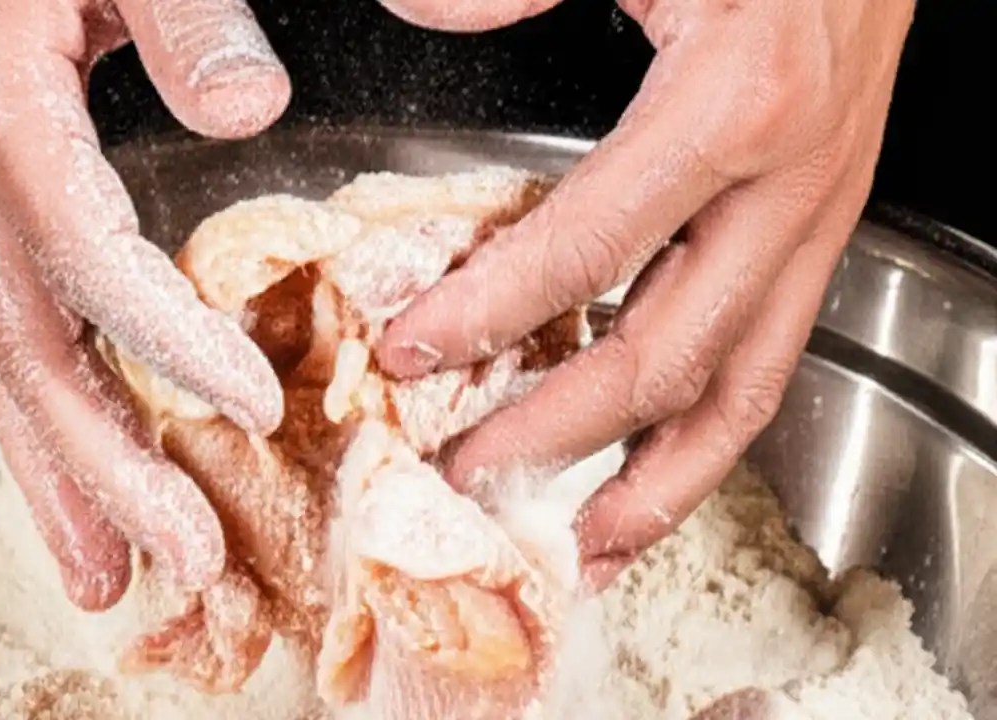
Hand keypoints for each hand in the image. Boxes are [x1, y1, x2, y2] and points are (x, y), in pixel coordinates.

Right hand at [0, 0, 289, 609]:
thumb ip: (185, 17)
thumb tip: (247, 110)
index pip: (86, 255)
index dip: (167, 342)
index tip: (251, 407)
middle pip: (30, 351)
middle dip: (104, 469)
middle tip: (181, 559)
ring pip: (3, 366)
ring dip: (59, 478)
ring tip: (108, 574)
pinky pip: (7, 340)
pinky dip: (43, 422)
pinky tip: (77, 477)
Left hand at [375, 0, 914, 587]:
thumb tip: (419, 16)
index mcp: (733, 108)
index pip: (587, 249)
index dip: (492, 310)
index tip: (415, 350)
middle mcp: (786, 186)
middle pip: (665, 354)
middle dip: (557, 430)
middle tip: (469, 472)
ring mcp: (814, 221)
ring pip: (743, 389)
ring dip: (660, 484)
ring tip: (588, 545)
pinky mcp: (818, 234)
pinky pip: (768, 359)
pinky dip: (710, 433)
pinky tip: (660, 466)